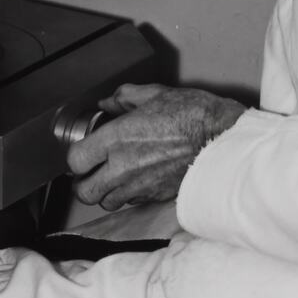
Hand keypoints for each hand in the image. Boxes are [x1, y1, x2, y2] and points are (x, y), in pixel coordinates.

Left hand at [67, 84, 245, 210]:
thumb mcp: (155, 94)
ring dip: (105, 193)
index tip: (83, 152)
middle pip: (85, 192)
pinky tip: (136, 181)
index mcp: (117, 139)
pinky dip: (127, 196)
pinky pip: (130, 203)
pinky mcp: (155, 197)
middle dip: (84, 183)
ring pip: (106, 202)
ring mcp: (139, 186)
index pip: (76, 160)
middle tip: (90, 172)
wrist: (222, 141)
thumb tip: (108, 102)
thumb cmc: (192, 115)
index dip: (76, 157)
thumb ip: (125, 98)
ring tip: (112, 178)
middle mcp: (123, 167)